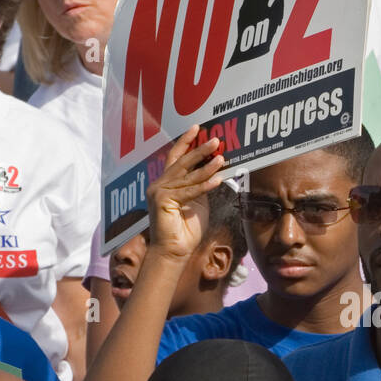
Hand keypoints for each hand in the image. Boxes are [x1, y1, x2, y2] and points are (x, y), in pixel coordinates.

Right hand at [146, 126, 224, 262]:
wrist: (174, 252)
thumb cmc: (186, 230)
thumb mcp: (198, 202)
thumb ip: (201, 186)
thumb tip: (213, 169)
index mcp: (165, 182)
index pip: (176, 157)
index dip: (186, 142)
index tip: (198, 128)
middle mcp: (159, 184)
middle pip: (181, 161)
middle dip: (199, 149)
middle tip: (216, 140)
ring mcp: (158, 192)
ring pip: (187, 176)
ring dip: (206, 166)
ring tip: (222, 157)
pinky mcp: (162, 201)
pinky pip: (188, 191)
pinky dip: (204, 185)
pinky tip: (218, 179)